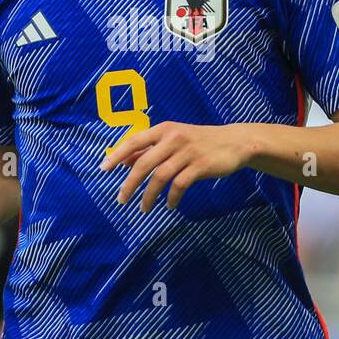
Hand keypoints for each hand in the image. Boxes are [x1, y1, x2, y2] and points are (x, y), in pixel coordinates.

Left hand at [99, 121, 251, 212]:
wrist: (234, 142)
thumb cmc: (198, 141)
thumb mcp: (173, 139)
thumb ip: (149, 148)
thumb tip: (122, 159)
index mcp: (164, 130)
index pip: (134, 141)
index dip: (117, 155)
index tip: (104, 169)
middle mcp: (173, 138)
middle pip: (144, 163)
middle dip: (130, 183)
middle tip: (121, 200)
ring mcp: (187, 152)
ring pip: (160, 177)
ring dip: (149, 196)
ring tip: (144, 209)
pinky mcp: (200, 166)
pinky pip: (179, 185)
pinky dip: (172, 198)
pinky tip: (170, 206)